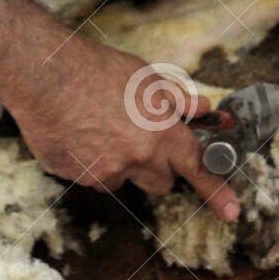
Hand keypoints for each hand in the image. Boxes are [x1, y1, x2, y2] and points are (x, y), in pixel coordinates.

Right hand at [0, 37, 239, 221]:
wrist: (46, 73)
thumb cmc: (98, 68)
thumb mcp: (146, 75)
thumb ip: (178, 98)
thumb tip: (204, 111)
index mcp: (161, 133)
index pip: (197, 167)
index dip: (217, 190)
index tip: (232, 211)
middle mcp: (137, 159)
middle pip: (160, 183)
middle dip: (155, 168)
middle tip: (139, 140)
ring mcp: (104, 173)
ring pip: (121, 178)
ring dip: (117, 162)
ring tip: (96, 126)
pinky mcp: (76, 178)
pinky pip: (89, 176)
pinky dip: (86, 160)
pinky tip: (75, 131)